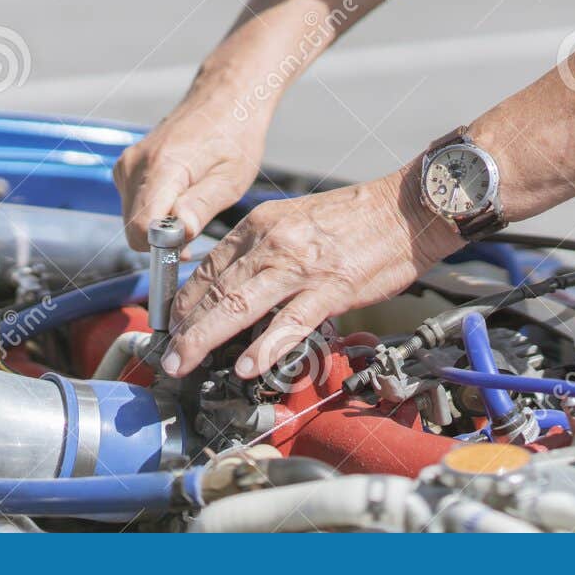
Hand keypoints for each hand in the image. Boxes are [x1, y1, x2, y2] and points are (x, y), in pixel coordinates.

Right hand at [113, 95, 265, 252]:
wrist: (225, 100)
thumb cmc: (234, 136)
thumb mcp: (230, 177)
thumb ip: (202, 205)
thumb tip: (180, 233)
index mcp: (162, 167)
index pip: (140, 228)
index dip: (162, 247)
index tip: (187, 246)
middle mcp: (135, 165)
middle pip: (134, 229)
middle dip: (164, 240)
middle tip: (198, 225)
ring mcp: (127, 166)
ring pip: (133, 220)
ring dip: (161, 227)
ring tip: (193, 207)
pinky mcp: (127, 168)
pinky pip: (134, 206)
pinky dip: (155, 212)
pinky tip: (181, 198)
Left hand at [161, 166, 463, 378]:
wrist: (407, 208)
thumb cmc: (357, 220)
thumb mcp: (295, 221)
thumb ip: (264, 250)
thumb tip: (237, 283)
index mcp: (261, 226)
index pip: (207, 267)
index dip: (183, 301)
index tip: (171, 326)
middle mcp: (273, 243)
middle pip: (214, 289)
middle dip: (184, 327)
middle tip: (168, 356)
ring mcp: (300, 267)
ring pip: (239, 305)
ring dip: (206, 338)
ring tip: (186, 363)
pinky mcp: (330, 288)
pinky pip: (290, 321)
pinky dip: (265, 346)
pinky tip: (248, 365)